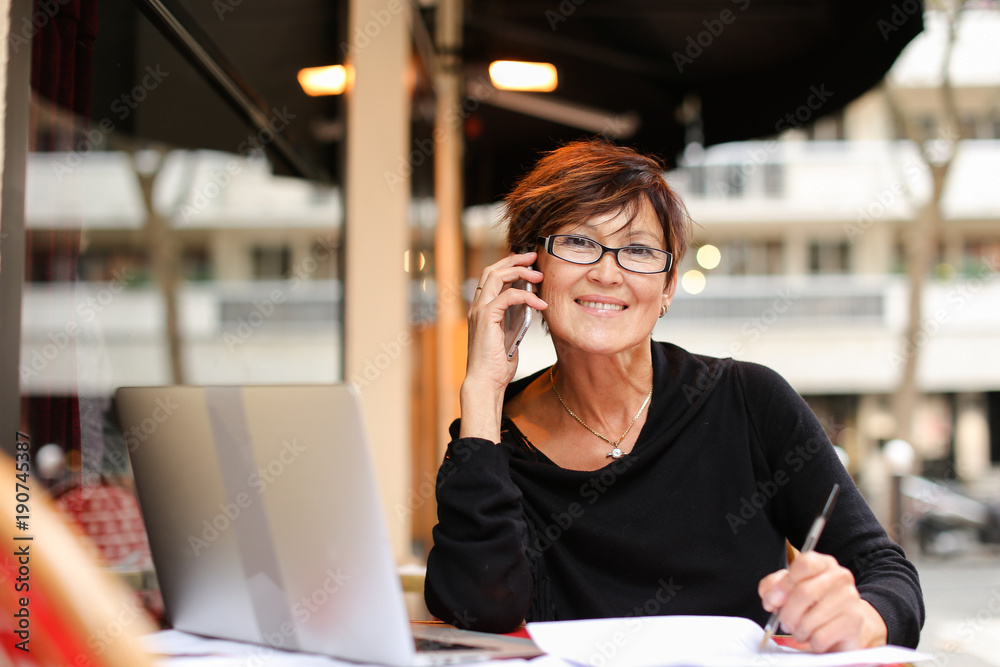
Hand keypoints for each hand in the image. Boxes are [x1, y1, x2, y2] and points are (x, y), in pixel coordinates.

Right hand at [459, 252, 546, 439]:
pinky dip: (527, 296)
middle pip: (492, 270)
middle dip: (514, 260)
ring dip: (520, 271)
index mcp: (482, 309)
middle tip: (534, 256)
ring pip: (496, 276)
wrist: (485, 382)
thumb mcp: (510, 336)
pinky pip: (508, 296)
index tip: (529, 263)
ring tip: (539, 275)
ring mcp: (479, 310)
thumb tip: (530, 307)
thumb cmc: (496, 365)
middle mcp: (477, 306)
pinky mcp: (486, 318)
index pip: (492, 278)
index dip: (510, 266)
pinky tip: (541, 303)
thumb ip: (515, 320)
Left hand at [758, 551, 887, 651]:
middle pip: (804, 592)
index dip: (784, 584)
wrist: (843, 625)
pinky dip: (812, 642)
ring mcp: (850, 598)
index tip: (774, 599)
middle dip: (787, 613)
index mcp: (823, 563)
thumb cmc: (814, 604)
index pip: (804, 563)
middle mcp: (840, 576)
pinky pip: (820, 637)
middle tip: (784, 621)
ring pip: (810, 618)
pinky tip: (815, 637)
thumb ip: (774, 586)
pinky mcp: (854, 622)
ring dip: (798, 630)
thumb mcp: (790, 588)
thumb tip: (770, 597)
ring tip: (800, 630)